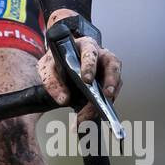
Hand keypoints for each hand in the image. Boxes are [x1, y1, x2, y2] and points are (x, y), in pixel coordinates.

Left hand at [37, 8, 123, 124]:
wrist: (63, 60)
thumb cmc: (58, 59)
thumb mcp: (48, 67)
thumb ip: (52, 81)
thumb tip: (63, 99)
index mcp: (85, 46)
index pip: (90, 52)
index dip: (90, 66)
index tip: (86, 80)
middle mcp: (101, 55)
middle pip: (112, 65)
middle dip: (111, 81)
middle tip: (107, 96)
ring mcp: (108, 69)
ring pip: (116, 82)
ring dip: (110, 98)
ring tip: (98, 114)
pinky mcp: (109, 83)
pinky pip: (110, 95)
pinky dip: (102, 107)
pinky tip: (89, 118)